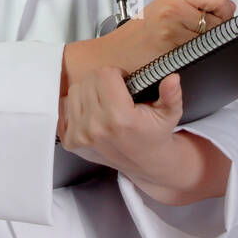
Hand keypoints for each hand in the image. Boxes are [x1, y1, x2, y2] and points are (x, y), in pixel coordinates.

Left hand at [57, 66, 183, 177]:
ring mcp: (80, 136)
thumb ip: (171, 95)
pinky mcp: (69, 141)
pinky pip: (64, 108)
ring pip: (75, 91)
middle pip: (89, 80)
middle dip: (103, 81)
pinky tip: (92, 112)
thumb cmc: (155, 134)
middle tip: (115, 93)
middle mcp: (96, 128)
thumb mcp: (169, 114)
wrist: (144, 163)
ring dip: (88, 91)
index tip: (125, 82)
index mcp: (120, 119)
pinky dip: (76, 105)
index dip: (117, 74)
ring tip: (104, 102)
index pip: (104, 74)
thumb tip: (173, 79)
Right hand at [100, 0, 236, 72]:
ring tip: (184, 45)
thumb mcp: (169, 6)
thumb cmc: (141, 34)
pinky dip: (198, 57)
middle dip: (215, 30)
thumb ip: (200, 3)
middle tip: (193, 34)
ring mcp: (173, 31)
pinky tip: (182, 55)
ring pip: (215, 39)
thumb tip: (229, 7)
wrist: (115, 55)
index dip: (223, 10)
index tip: (216, 17)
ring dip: (207, 45)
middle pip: (221, 20)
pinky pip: (203, 55)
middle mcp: (174, 9)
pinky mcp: (173, 52)